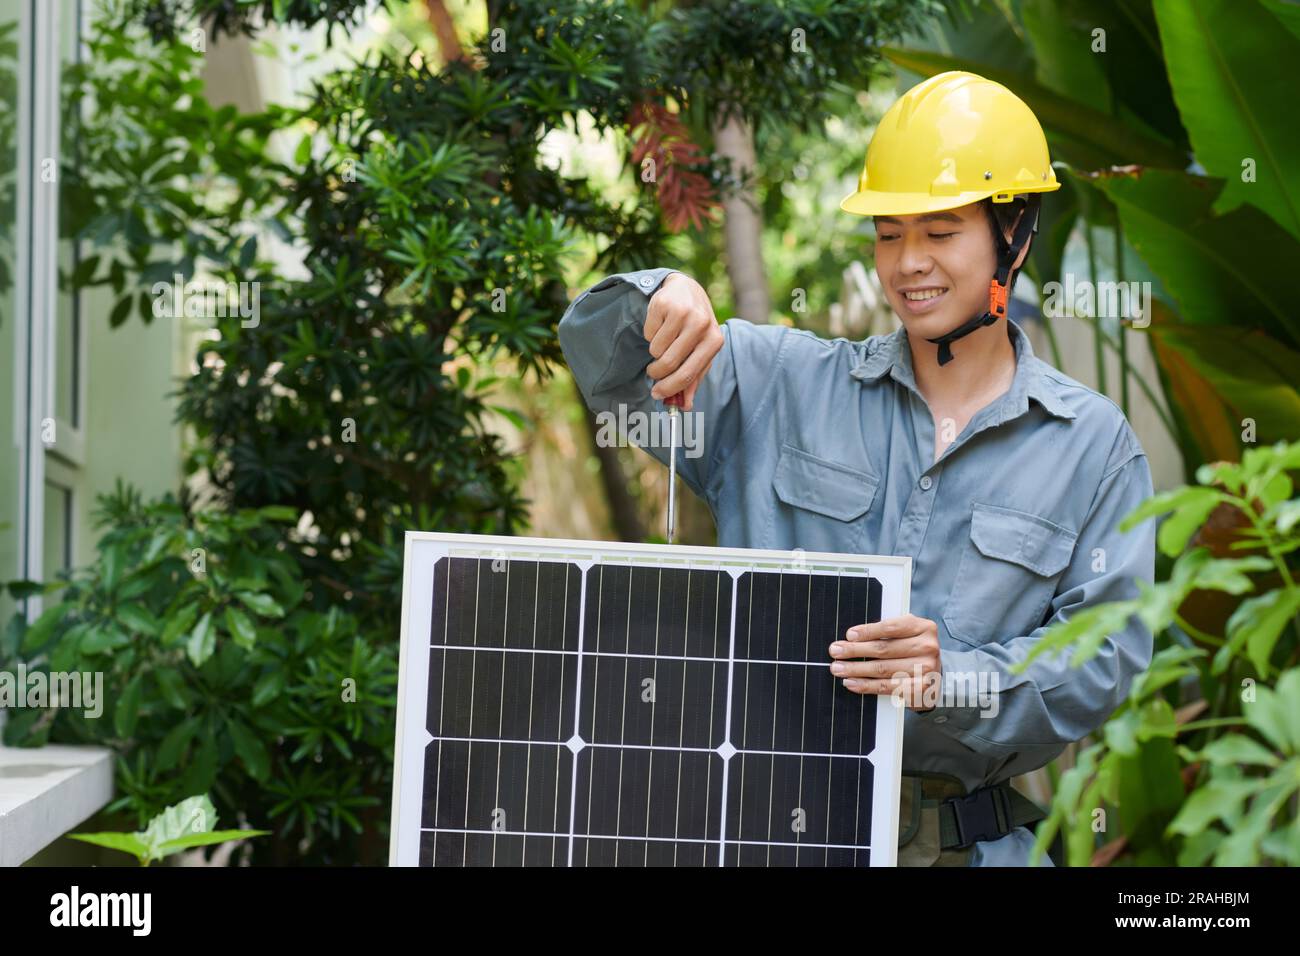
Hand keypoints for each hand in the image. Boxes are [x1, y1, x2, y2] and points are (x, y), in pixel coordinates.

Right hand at [643, 272, 723, 410]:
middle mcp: (702, 325)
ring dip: (654, 351)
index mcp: (715, 340)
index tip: (657, 395)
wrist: (686, 290)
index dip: (670, 388)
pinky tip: (661, 325)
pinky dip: (650, 335)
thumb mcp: (699, 351)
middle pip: (669, 363)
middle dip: (656, 374)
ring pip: (656, 350)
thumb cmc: (694, 327)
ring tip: (664, 340)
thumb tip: (684, 406)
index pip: (689, 374)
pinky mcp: (665, 304)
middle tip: (653, 373)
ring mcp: (684, 313)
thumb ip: (692, 378)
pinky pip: (649, 333)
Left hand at [828, 614, 941, 710]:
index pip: (891, 627)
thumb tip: (851, 637)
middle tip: (835, 651)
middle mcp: (927, 647)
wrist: (935, 675)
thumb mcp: (906, 633)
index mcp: (923, 627)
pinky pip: (887, 687)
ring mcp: (926, 670)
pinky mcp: (920, 689)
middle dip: (855, 650)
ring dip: (856, 670)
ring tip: (838, 668)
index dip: (868, 631)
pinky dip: (866, 685)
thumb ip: (886, 631)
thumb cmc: (912, 649)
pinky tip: (851, 683)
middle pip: (884, 649)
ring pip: (883, 669)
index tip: (849, 635)